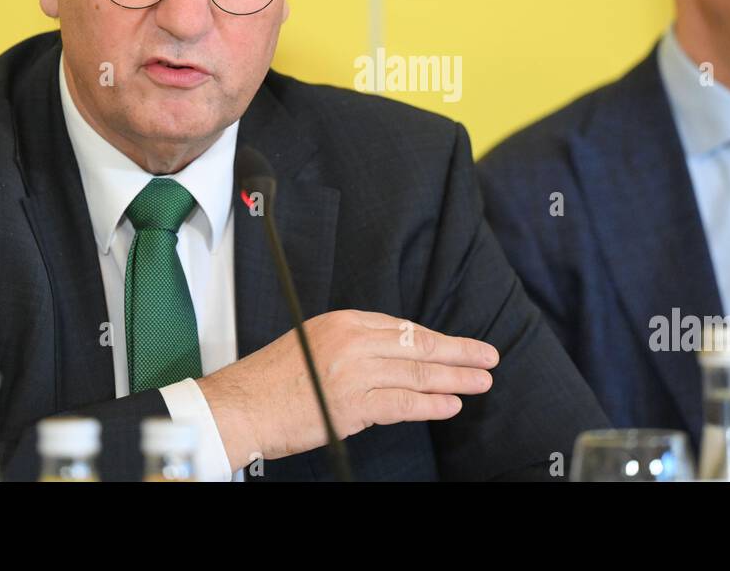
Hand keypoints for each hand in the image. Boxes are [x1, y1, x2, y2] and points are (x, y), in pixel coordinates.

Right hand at [199, 309, 499, 470]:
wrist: (240, 407)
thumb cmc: (273, 381)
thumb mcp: (314, 344)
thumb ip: (353, 345)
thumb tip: (395, 355)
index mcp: (343, 321)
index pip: (403, 328)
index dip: (437, 339)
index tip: (461, 345)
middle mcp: (351, 341)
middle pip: (418, 345)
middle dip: (459, 352)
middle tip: (489, 357)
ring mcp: (353, 373)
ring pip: (416, 374)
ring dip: (455, 379)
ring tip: (480, 382)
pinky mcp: (351, 404)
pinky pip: (402, 404)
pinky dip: (431, 405)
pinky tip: (451, 406)